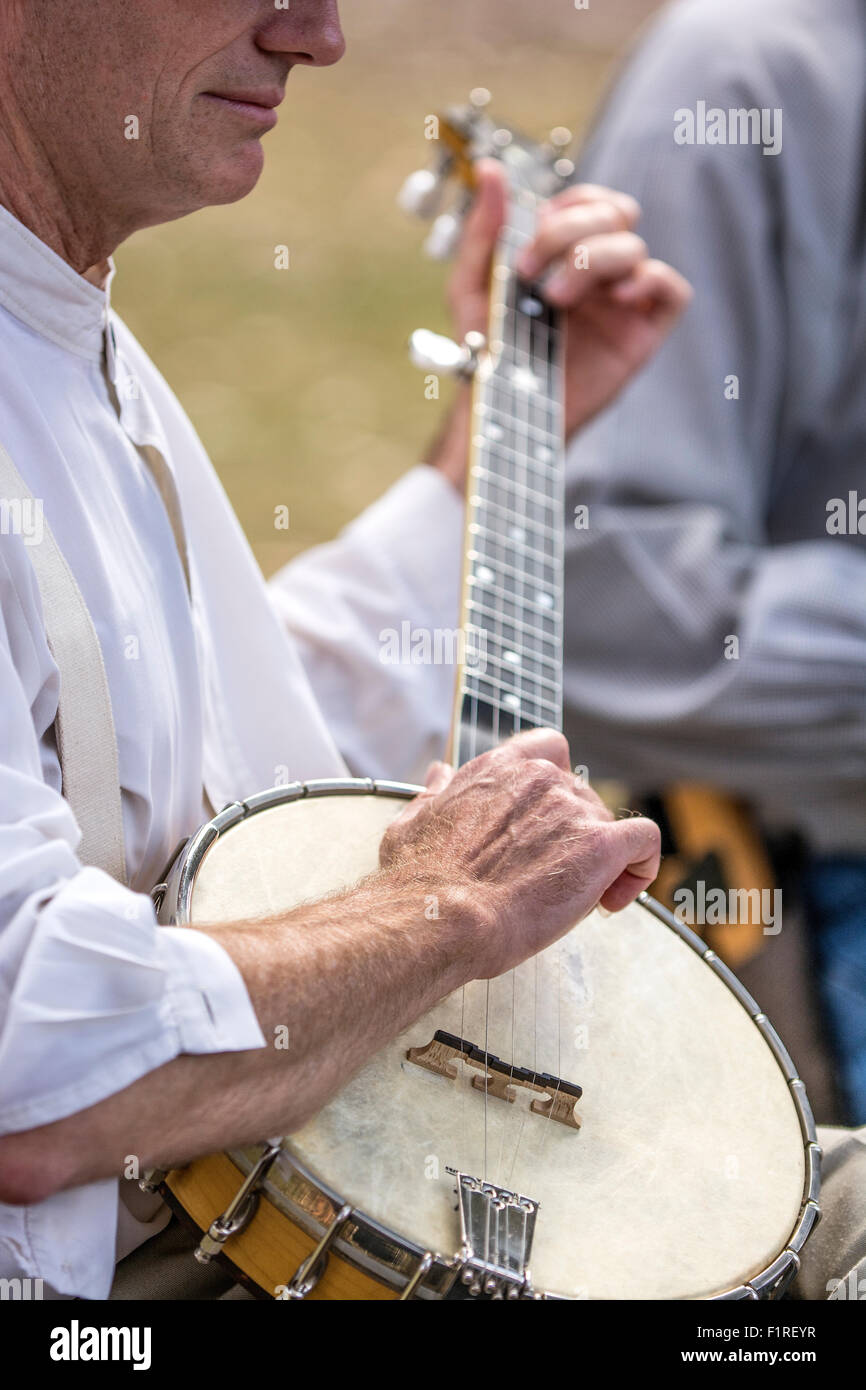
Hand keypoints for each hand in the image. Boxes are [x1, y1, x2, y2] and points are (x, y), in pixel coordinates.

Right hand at [380, 729, 659, 979]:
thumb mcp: (414, 820)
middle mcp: (541, 778)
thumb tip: (440, 773)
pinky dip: (641, 867)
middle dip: (575, 835)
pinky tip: (616, 897)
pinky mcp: (600, 845)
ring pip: (610, 822)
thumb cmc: (420, 881)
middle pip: (582, 795)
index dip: (558, 784)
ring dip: (602, 859)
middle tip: (554, 879)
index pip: (548, 748)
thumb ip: (435, 793)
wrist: (440, 916)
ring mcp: (573, 809)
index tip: (547, 824)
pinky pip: (644, 842)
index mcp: (498, 768)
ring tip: (579, 901)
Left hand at [430, 162, 691, 487]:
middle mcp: (599, 271)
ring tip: (557, 299)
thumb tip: (490, 170)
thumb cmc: (489, 354)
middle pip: (615, 213)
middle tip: (531, 271)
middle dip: (571, 232)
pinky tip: (616, 297)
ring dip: (592, 261)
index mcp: (565, 254)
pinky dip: (649, 279)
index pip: (588, 200)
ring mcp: (624, 301)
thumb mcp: (471, 288)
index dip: (566, 207)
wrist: (503, 410)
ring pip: (634, 246)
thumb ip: (484, 230)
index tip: (528, 241)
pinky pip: (673, 288)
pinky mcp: (643, 333)